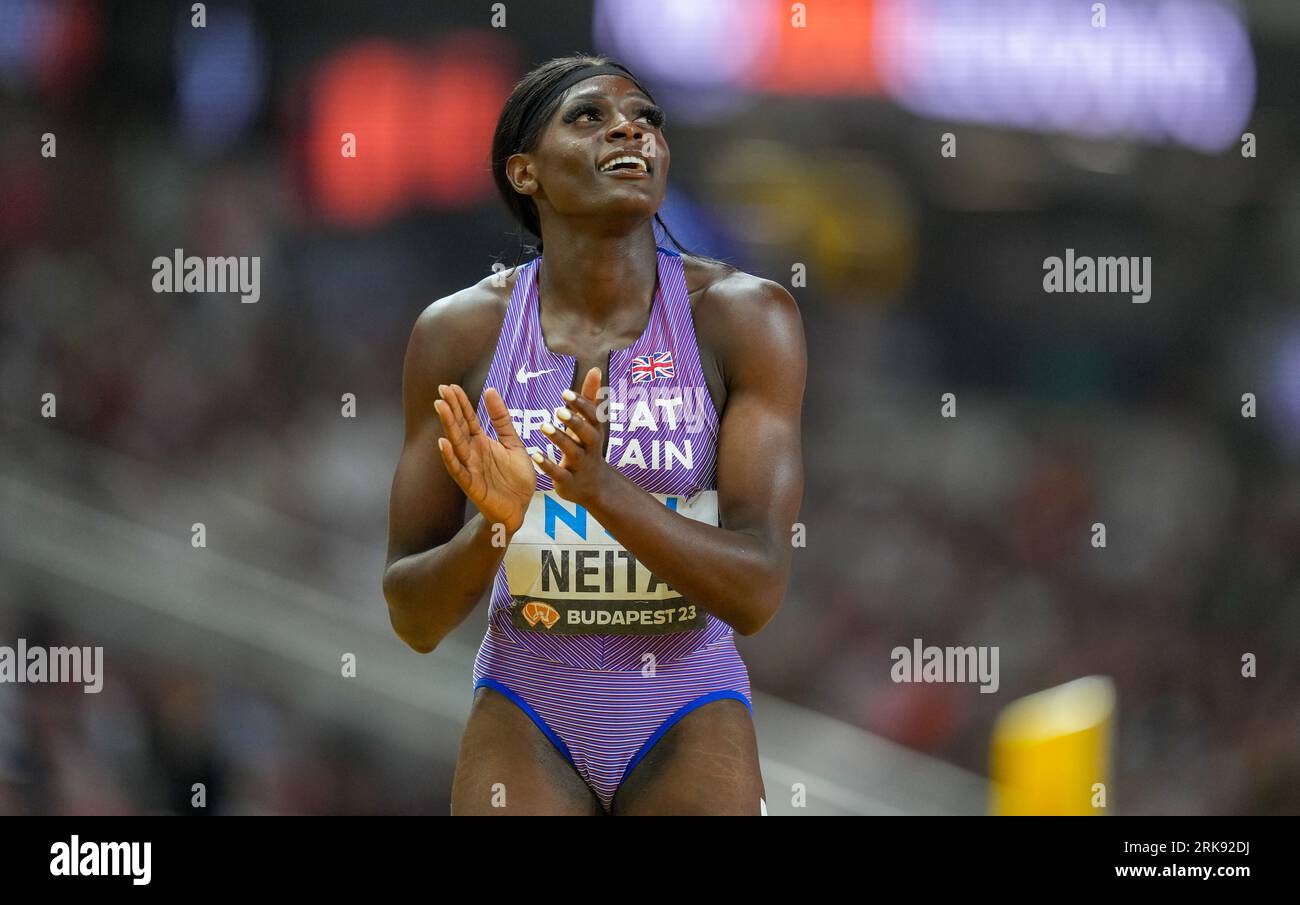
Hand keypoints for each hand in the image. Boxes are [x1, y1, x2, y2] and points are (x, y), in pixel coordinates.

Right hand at [434, 383, 534, 535]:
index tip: (451, 386)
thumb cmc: (515, 477)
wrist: (520, 507)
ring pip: (456, 444)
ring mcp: (470, 467)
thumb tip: (491, 391)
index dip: (460, 403)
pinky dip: (449, 457)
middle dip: (451, 409)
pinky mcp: (471, 485)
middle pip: (459, 427)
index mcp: (482, 442)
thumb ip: (502, 420)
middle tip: (442, 390)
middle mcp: (473, 453)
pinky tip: (443, 443)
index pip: (468, 419)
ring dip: (448, 426)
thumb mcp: (512, 443)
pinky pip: (458, 470)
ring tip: (441, 408)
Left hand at [532, 366, 613, 507]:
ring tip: (543, 426)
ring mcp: (580, 466)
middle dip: (575, 422)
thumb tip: (595, 369)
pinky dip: (547, 465)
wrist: (594, 486)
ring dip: (559, 439)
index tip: (566, 393)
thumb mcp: (591, 424)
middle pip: (587, 434)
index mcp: (594, 431)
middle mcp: (590, 448)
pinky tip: (534, 455)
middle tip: (559, 410)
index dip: (581, 405)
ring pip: (573, 452)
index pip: (592, 416)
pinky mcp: (569, 481)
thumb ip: (590, 398)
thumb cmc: (587, 447)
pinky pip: (559, 474)